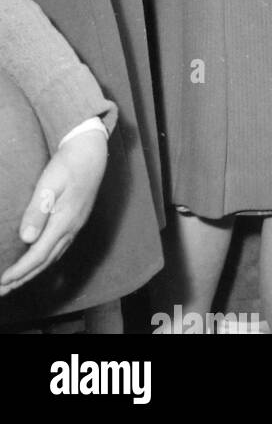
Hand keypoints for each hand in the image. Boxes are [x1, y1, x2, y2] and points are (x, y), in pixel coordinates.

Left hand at [0, 129, 107, 296]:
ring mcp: (76, 225)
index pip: (39, 254)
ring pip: (53, 257)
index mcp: (65, 221)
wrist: (90, 152)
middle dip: (23, 278)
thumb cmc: (67, 165)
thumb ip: (38, 211)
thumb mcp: (49, 184)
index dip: (20, 270)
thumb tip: (26, 238)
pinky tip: (37, 261)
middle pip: (46, 261)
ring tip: (15, 282)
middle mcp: (72, 227)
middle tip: (3, 291)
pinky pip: (59, 248)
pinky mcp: (76, 220)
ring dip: (33, 272)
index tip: (3, 280)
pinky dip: (44, 260)